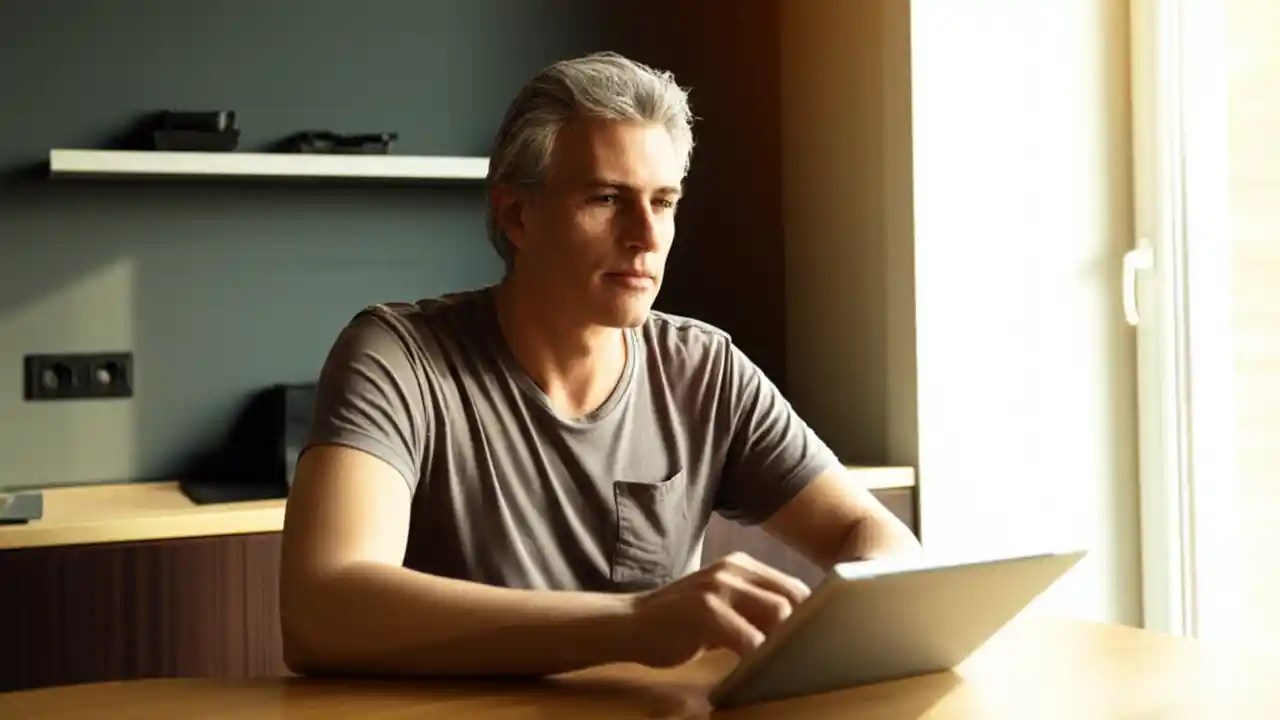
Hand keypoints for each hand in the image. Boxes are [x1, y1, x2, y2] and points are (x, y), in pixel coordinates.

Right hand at [622, 552, 811, 667]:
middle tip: (804, 655)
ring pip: (776, 614)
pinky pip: (749, 639)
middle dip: (803, 628)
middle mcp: (732, 570)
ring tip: (784, 663)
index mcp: (739, 565)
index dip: (810, 612)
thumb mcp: (718, 602)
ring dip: (785, 642)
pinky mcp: (706, 612)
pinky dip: (758, 657)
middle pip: (791, 598)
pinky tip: (755, 670)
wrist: (629, 623)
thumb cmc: (678, 621)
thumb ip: (750, 607)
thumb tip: (794, 629)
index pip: (792, 586)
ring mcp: (718, 588)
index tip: (815, 637)